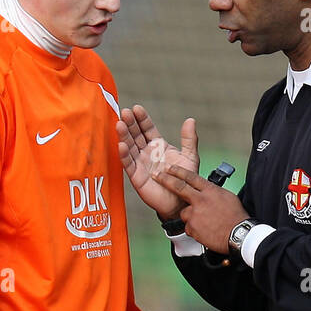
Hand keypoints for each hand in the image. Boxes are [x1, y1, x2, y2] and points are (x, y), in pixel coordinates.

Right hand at [116, 104, 198, 219]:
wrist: (180, 201)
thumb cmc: (184, 180)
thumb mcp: (190, 157)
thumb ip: (189, 139)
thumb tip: (190, 120)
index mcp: (158, 146)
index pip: (147, 129)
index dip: (142, 119)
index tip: (136, 108)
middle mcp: (147, 153)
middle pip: (136, 135)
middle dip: (130, 124)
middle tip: (124, 112)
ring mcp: (140, 164)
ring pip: (130, 147)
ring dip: (124, 136)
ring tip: (119, 124)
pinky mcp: (136, 177)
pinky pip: (128, 164)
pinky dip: (124, 155)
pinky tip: (121, 145)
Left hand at [152, 163, 249, 255]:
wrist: (239, 235)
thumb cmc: (236, 216)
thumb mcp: (227, 197)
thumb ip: (212, 192)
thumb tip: (205, 191)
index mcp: (210, 190)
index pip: (191, 177)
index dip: (178, 171)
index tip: (169, 168)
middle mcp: (200, 200)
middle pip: (179, 188)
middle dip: (165, 180)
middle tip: (156, 175)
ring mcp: (195, 215)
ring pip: (185, 213)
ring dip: (192, 217)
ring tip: (207, 223)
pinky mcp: (192, 228)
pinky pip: (189, 227)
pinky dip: (196, 230)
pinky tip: (207, 231)